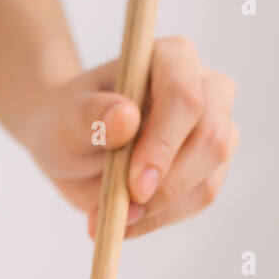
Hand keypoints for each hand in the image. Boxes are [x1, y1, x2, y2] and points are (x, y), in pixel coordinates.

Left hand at [19, 36, 237, 238]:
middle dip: (169, 184)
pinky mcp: (211, 167)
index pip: (184, 97)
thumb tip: (125, 118)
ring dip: (162, 208)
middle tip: (125, 211)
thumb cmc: (69, 122)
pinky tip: (128, 220)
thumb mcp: (64, 119)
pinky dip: (162, 218)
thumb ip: (90, 115)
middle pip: (211, 139)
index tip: (134, 185)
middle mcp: (205, 88)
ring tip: (114, 216)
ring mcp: (214, 129)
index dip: (163, 144)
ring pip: (209, 177)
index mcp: (172, 58)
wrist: (73, 145)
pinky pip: (199, 199)